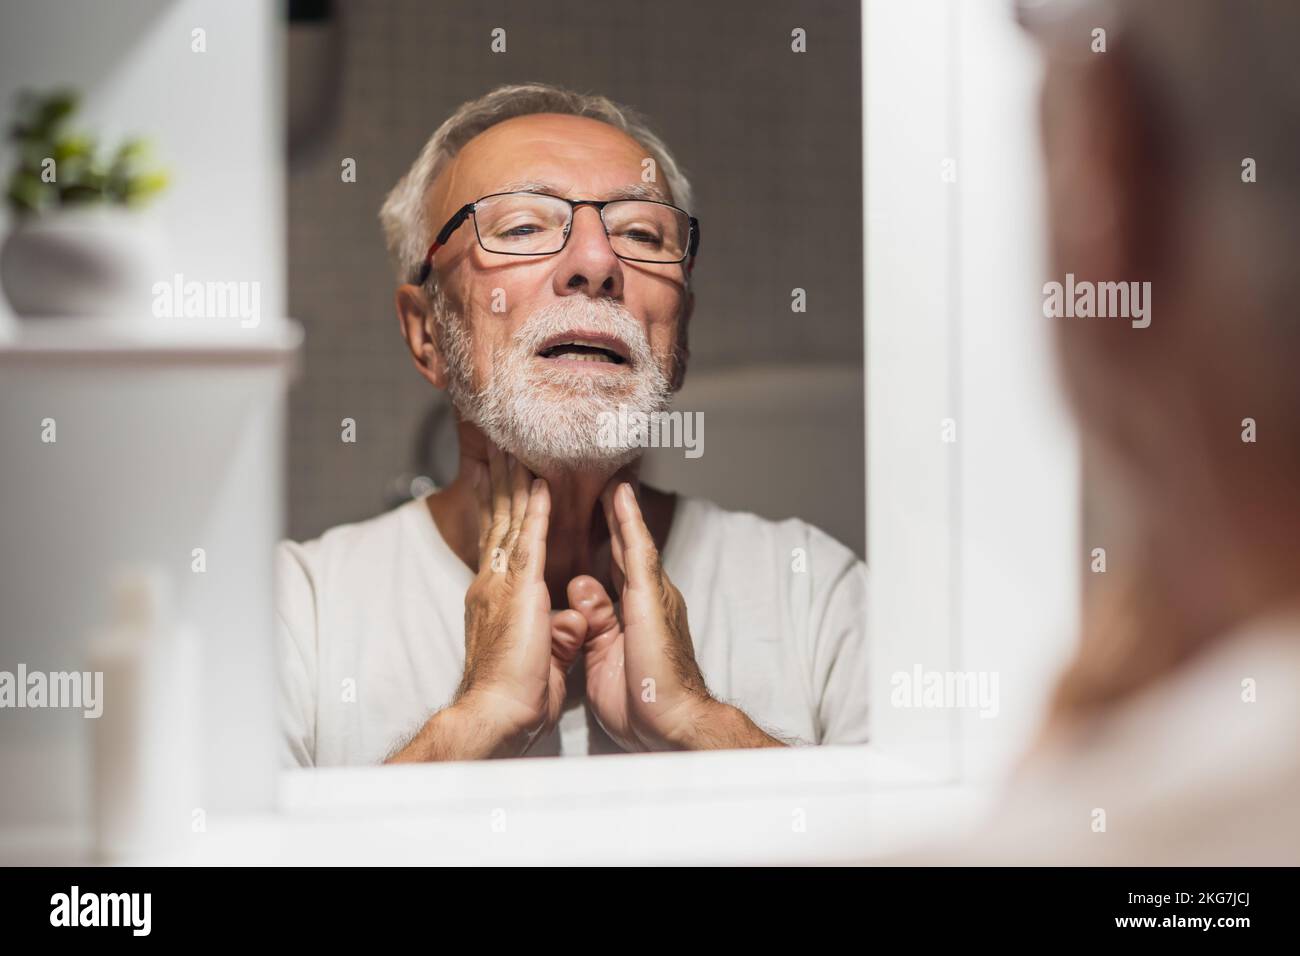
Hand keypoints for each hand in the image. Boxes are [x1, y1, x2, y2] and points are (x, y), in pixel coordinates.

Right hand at [455, 445, 586, 755]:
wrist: (496, 716)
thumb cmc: (513, 696)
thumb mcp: (541, 654)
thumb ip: (556, 630)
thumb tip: (572, 619)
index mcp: (495, 597)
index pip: (501, 540)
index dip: (502, 506)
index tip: (501, 474)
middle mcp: (492, 584)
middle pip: (498, 519)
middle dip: (500, 480)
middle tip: (500, 445)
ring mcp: (502, 585)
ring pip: (510, 521)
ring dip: (513, 483)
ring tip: (514, 448)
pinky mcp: (520, 593)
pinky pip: (530, 542)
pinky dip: (535, 512)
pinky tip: (540, 486)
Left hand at [573, 481, 717, 750]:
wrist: (672, 725)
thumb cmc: (642, 703)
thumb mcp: (605, 656)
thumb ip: (595, 620)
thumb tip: (580, 586)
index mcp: (635, 614)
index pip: (616, 566)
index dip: (605, 537)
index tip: (592, 509)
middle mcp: (647, 597)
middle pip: (626, 546)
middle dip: (614, 513)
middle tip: (601, 477)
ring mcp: (653, 595)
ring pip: (632, 540)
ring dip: (620, 507)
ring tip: (608, 472)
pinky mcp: (651, 599)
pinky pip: (637, 551)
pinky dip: (627, 522)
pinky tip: (619, 497)